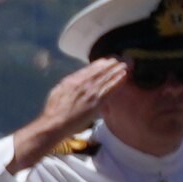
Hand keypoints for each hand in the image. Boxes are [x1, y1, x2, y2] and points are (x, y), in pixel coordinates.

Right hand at [11, 55, 129, 166]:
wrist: (54, 123)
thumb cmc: (54, 110)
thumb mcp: (59, 90)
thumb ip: (70, 83)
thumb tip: (76, 79)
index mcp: (73, 79)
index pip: (91, 68)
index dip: (103, 63)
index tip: (110, 60)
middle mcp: (83, 83)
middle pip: (101, 70)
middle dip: (114, 63)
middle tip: (124, 58)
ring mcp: (90, 92)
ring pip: (107, 77)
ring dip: (119, 69)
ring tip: (128, 63)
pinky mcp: (96, 102)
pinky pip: (110, 89)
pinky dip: (118, 81)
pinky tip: (125, 75)